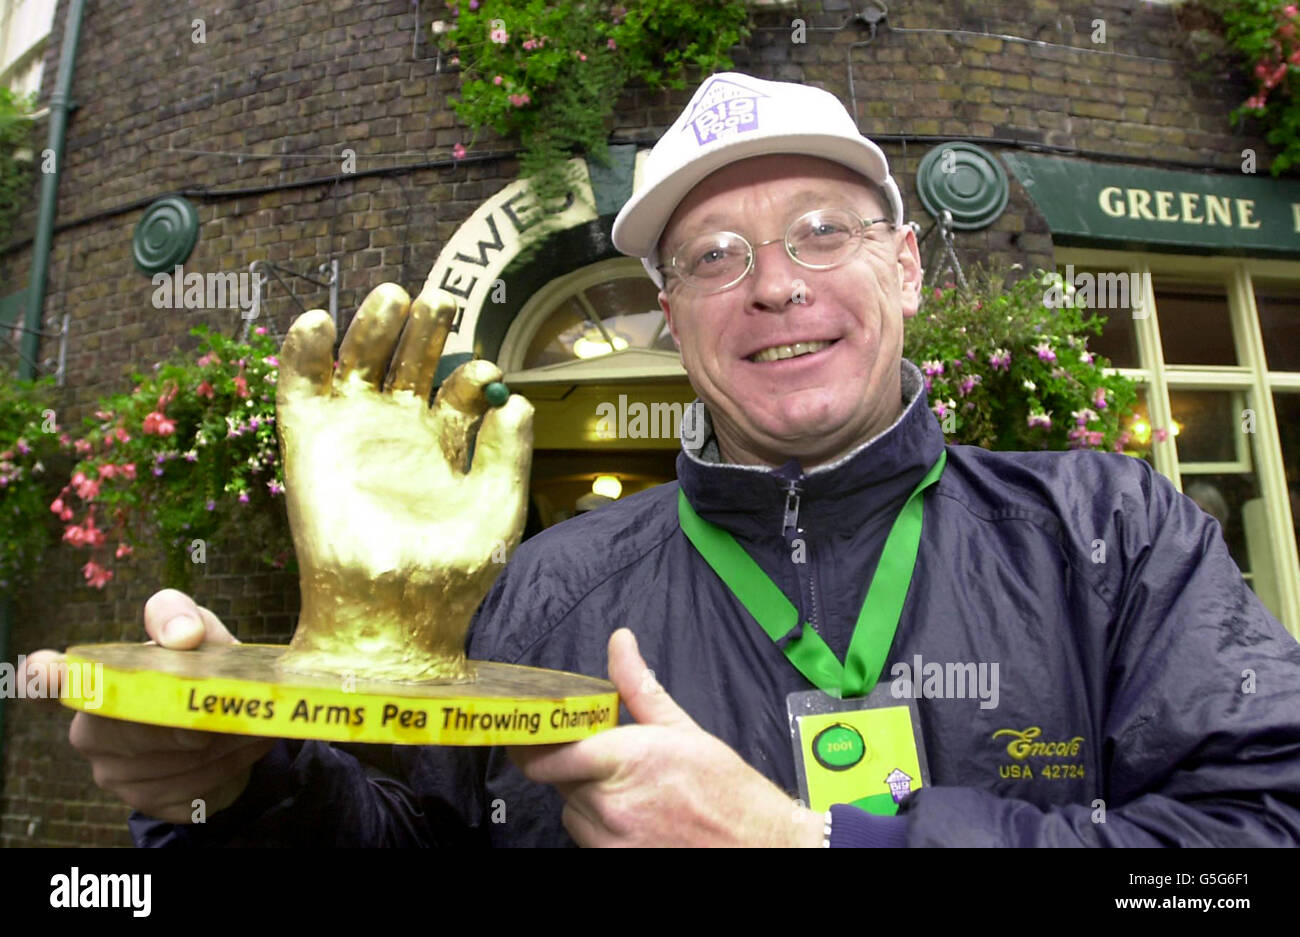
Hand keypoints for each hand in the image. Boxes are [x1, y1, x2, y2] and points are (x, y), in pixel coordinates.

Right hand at [25, 588, 275, 823]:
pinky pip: (200, 782)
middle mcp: (91, 732)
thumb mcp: (198, 634)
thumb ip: (184, 618)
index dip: (45, 678)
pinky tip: (242, 744)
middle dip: (198, 714)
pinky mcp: (150, 800)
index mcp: (92, 682)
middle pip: (147, 725)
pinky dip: (235, 759)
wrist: (226, 731)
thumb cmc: (199, 670)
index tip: (48, 671)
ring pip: (183, 756)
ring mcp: (114, 773)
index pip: (48, 682)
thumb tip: (183, 635)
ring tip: (248, 716)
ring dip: (229, 736)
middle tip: (234, 699)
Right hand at [274, 284, 533, 680]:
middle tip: (438, 302)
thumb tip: (516, 400)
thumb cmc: (453, 573)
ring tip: (394, 298)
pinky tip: (319, 324)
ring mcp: (353, 434)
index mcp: (445, 445)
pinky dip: (303, 349)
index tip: (482, 371)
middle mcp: (399, 433)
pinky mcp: (309, 442)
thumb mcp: (498, 508)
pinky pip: (300, 386)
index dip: (470, 369)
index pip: (457, 386)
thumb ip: (508, 452)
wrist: (394, 616)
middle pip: (408, 359)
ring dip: (373, 324)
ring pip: (359, 359)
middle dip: (423, 327)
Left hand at [509, 629, 824, 846]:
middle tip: (591, 753)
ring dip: (583, 796)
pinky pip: (586, 839)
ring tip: (623, 788)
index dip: (529, 744)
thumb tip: (620, 642)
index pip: (548, 756)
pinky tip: (631, 815)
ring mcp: (611, 841)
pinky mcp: (614, 865)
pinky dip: (598, 825)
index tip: (525, 732)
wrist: (757, 845)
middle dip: (568, 763)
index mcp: (625, 759)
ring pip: (570, 811)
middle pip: (557, 780)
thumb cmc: (725, 789)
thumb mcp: (682, 729)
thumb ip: (638, 687)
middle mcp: (610, 804)